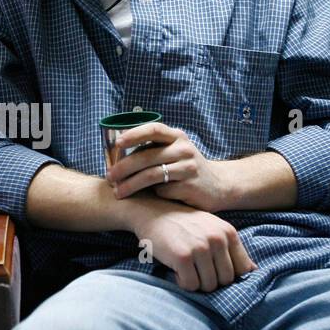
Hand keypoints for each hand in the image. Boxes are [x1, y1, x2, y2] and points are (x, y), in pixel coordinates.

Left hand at [105, 122, 227, 210]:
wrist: (219, 186)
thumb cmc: (186, 168)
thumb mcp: (174, 152)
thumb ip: (152, 151)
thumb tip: (116, 155)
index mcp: (177, 137)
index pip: (154, 129)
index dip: (134, 134)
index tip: (117, 143)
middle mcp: (184, 149)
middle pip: (147, 156)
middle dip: (124, 167)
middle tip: (109, 177)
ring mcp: (189, 168)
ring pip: (152, 175)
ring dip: (131, 185)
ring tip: (118, 193)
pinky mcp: (191, 187)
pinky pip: (163, 191)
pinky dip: (153, 195)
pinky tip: (148, 199)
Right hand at [123, 195, 255, 291]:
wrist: (151, 211)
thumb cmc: (183, 223)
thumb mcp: (212, 228)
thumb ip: (231, 247)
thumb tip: (253, 270)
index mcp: (228, 232)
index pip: (243, 269)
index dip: (228, 274)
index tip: (213, 270)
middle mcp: (217, 239)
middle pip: (225, 280)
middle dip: (211, 280)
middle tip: (196, 270)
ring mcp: (200, 248)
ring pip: (208, 286)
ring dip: (196, 282)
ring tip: (186, 268)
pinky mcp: (183, 257)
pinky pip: (190, 285)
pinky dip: (182, 282)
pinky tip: (176, 269)